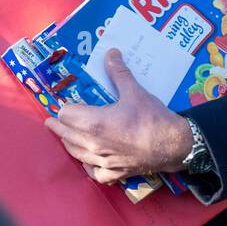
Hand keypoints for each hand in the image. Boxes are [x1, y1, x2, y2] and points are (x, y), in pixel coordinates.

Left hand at [44, 49, 193, 183]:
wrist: (175, 146)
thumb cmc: (153, 118)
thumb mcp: (135, 91)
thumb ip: (118, 72)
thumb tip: (111, 53)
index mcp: (93, 123)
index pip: (65, 115)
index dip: (66, 108)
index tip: (67, 104)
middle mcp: (93, 144)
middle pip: (65, 134)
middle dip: (58, 126)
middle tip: (51, 121)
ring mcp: (102, 161)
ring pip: (75, 153)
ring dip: (70, 143)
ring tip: (66, 137)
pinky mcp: (114, 173)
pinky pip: (93, 173)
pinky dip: (88, 166)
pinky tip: (88, 161)